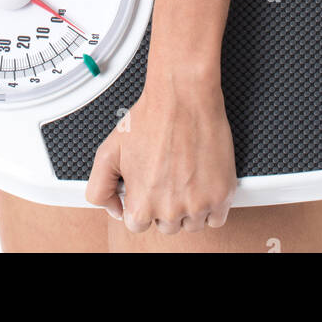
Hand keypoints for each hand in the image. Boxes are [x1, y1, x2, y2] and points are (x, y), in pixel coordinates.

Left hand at [85, 74, 237, 234]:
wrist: (183, 96)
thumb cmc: (150, 118)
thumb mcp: (109, 151)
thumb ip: (100, 188)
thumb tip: (114, 210)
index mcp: (141, 205)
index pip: (138, 223)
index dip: (142, 200)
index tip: (149, 184)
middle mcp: (170, 211)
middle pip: (167, 225)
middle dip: (166, 203)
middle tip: (168, 174)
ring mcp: (198, 204)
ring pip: (192, 222)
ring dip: (189, 205)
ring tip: (185, 174)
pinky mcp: (221, 194)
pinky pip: (217, 217)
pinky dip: (211, 204)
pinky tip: (202, 181)